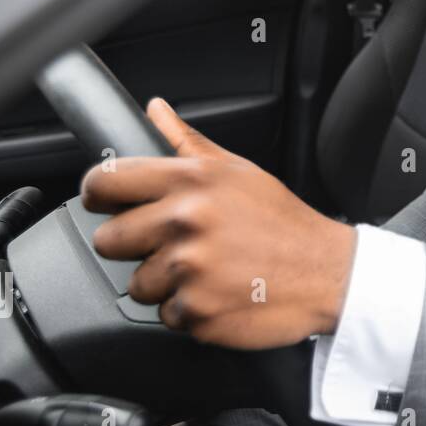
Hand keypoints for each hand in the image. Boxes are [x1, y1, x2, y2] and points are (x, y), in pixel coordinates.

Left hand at [80, 98, 355, 348]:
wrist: (328, 271)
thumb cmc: (283, 222)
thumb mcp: (239, 171)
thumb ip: (188, 142)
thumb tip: (155, 111)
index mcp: (192, 180)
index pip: (107, 182)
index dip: (97, 194)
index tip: (104, 203)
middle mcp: (185, 221)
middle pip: (109, 240)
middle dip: (135, 245)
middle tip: (173, 244)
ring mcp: (189, 268)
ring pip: (137, 283)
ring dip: (165, 282)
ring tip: (206, 271)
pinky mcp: (196, 310)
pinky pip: (166, 315)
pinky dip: (189, 310)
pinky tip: (219, 293)